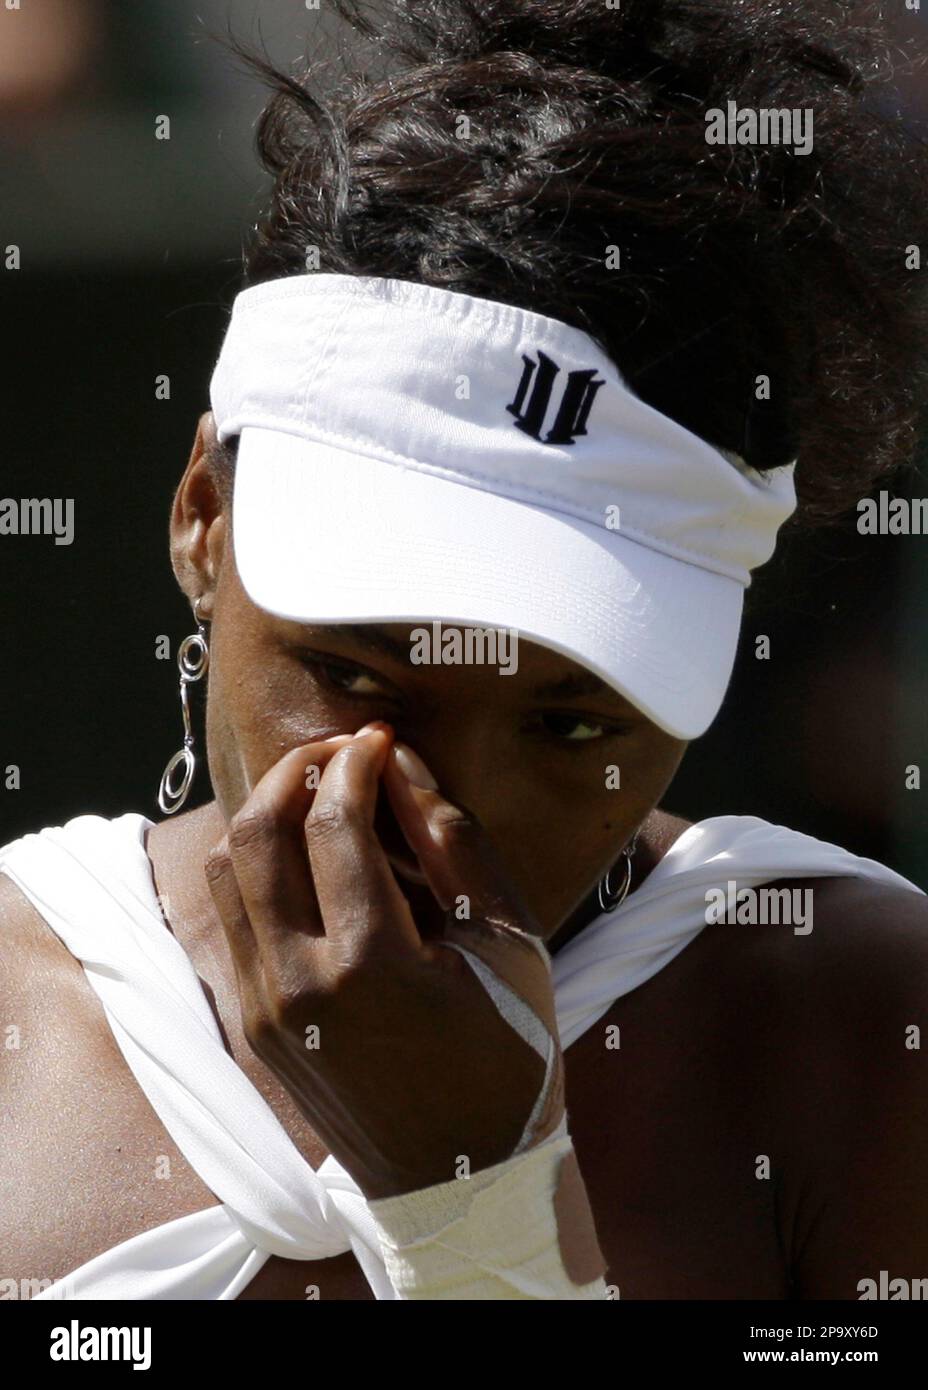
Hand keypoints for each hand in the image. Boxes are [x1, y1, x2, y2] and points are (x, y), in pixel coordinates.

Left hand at [203, 723, 556, 1199]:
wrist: (463, 1175)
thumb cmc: (508, 1053)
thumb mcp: (509, 942)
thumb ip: (452, 842)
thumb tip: (402, 764)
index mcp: (372, 965)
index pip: (334, 822)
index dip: (355, 763)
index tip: (380, 739)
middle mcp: (300, 985)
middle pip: (257, 834)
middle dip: (294, 770)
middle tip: (339, 750)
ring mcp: (266, 1009)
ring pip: (227, 872)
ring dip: (265, 814)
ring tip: (315, 792)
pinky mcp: (255, 1024)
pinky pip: (232, 919)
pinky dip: (255, 867)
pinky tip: (303, 853)